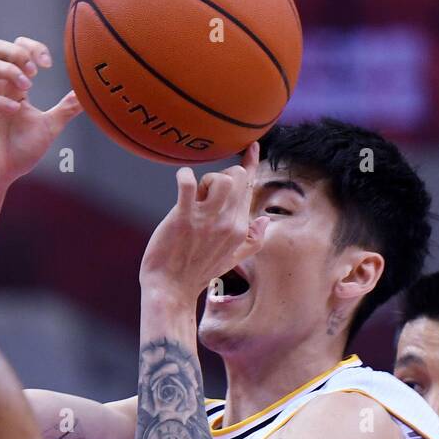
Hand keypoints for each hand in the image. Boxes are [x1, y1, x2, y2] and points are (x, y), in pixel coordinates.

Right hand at [0, 36, 81, 194]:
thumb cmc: (17, 153)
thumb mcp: (48, 128)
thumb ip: (65, 110)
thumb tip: (87, 95)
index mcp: (9, 87)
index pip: (15, 49)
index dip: (32, 48)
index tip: (48, 64)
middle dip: (17, 52)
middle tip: (36, 71)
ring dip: (9, 70)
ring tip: (28, 86)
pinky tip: (16, 110)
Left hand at [140, 142, 267, 300]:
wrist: (171, 291)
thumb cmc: (197, 274)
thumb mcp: (231, 260)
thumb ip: (253, 240)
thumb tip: (267, 221)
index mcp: (239, 229)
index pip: (249, 188)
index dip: (250, 163)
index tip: (250, 146)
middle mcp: (227, 224)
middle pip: (237, 178)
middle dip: (221, 176)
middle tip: (204, 194)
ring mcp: (206, 221)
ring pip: (221, 178)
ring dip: (207, 179)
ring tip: (195, 196)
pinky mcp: (183, 219)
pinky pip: (187, 184)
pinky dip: (183, 176)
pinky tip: (181, 181)